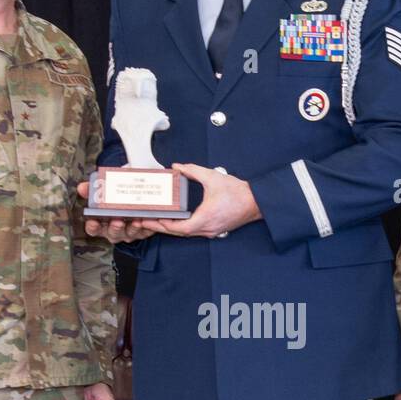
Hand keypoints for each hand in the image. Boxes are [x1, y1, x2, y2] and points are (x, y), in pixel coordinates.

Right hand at [79, 180, 146, 243]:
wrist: (135, 192)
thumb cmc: (116, 196)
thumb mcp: (104, 190)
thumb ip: (92, 188)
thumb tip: (81, 187)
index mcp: (102, 222)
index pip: (94, 229)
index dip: (93, 227)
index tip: (93, 221)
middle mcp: (114, 229)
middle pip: (112, 233)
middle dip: (115, 228)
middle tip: (117, 221)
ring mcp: (128, 232)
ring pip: (129, 233)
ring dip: (132, 228)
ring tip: (135, 220)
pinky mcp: (143, 231)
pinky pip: (144, 232)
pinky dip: (145, 227)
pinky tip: (145, 220)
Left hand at [133, 163, 260, 238]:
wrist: (256, 202)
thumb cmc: (238, 192)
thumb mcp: (212, 177)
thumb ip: (192, 170)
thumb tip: (177, 166)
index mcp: (204, 219)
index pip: (178, 228)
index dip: (161, 225)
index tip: (149, 220)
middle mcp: (206, 229)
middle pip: (178, 233)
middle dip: (160, 228)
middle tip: (144, 223)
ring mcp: (210, 231)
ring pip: (185, 233)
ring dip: (170, 228)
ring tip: (155, 221)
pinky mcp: (213, 229)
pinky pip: (193, 230)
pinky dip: (181, 227)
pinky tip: (173, 220)